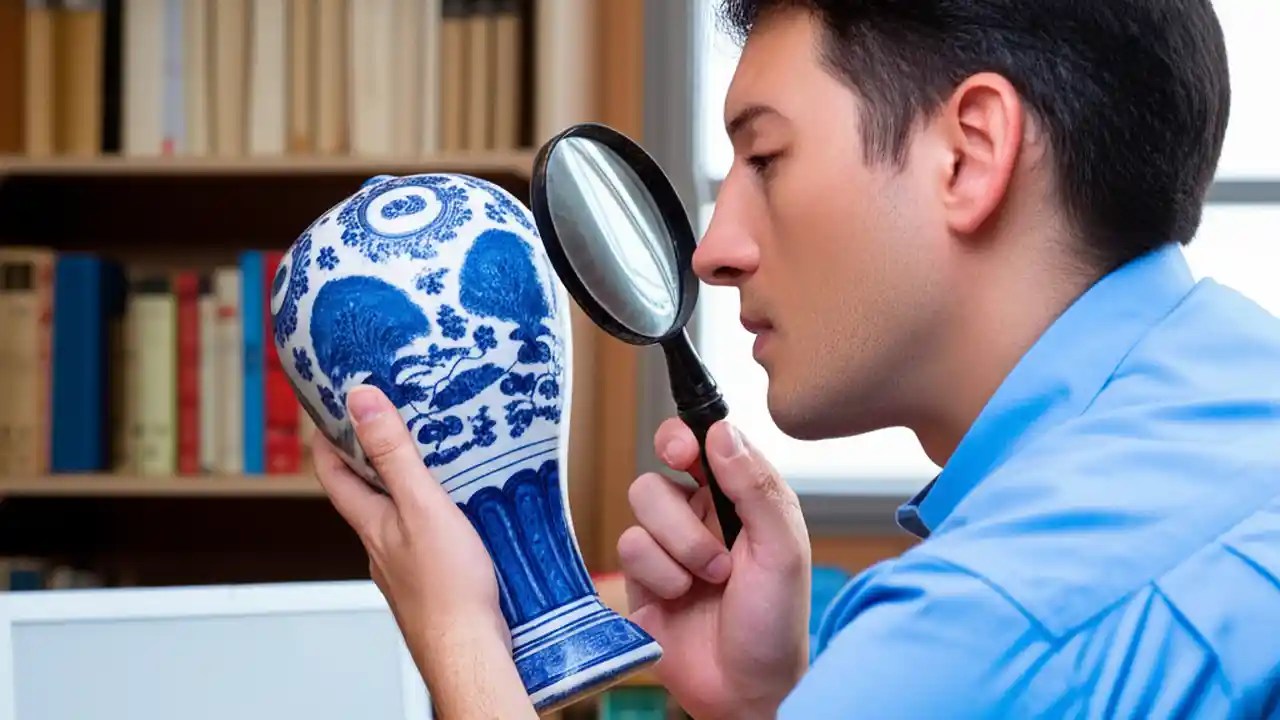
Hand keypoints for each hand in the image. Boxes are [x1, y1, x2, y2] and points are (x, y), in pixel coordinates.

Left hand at [312, 384, 536, 719]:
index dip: (328, 439)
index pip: (334, 473)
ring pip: (399, 516)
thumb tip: (361, 402)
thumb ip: (394, 455)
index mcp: (371, 522)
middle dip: (374, 457)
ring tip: (437, 459)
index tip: (331, 408)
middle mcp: (382, 544)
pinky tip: (462, 512)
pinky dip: (435, 515)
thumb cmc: (446, 587)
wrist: (469, 648)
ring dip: (409, 487)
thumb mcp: (422, 505)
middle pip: (367, 492)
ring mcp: (406, 565)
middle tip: (393, 421)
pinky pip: (426, 537)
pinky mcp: (433, 580)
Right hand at [618, 419, 811, 719]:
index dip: (683, 438)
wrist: (746, 689)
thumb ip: (755, 487)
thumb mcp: (783, 549)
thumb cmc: (776, 622)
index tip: (684, 451)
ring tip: (710, 578)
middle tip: (697, 518)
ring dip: (679, 545)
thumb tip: (721, 430)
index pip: (701, 445)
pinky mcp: (641, 577)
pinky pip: (629, 546)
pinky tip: (682, 596)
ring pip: (640, 507)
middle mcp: (700, 516)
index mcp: (738, 498)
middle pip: (658, 474)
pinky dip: (659, 572)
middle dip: (679, 508)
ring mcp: (667, 546)